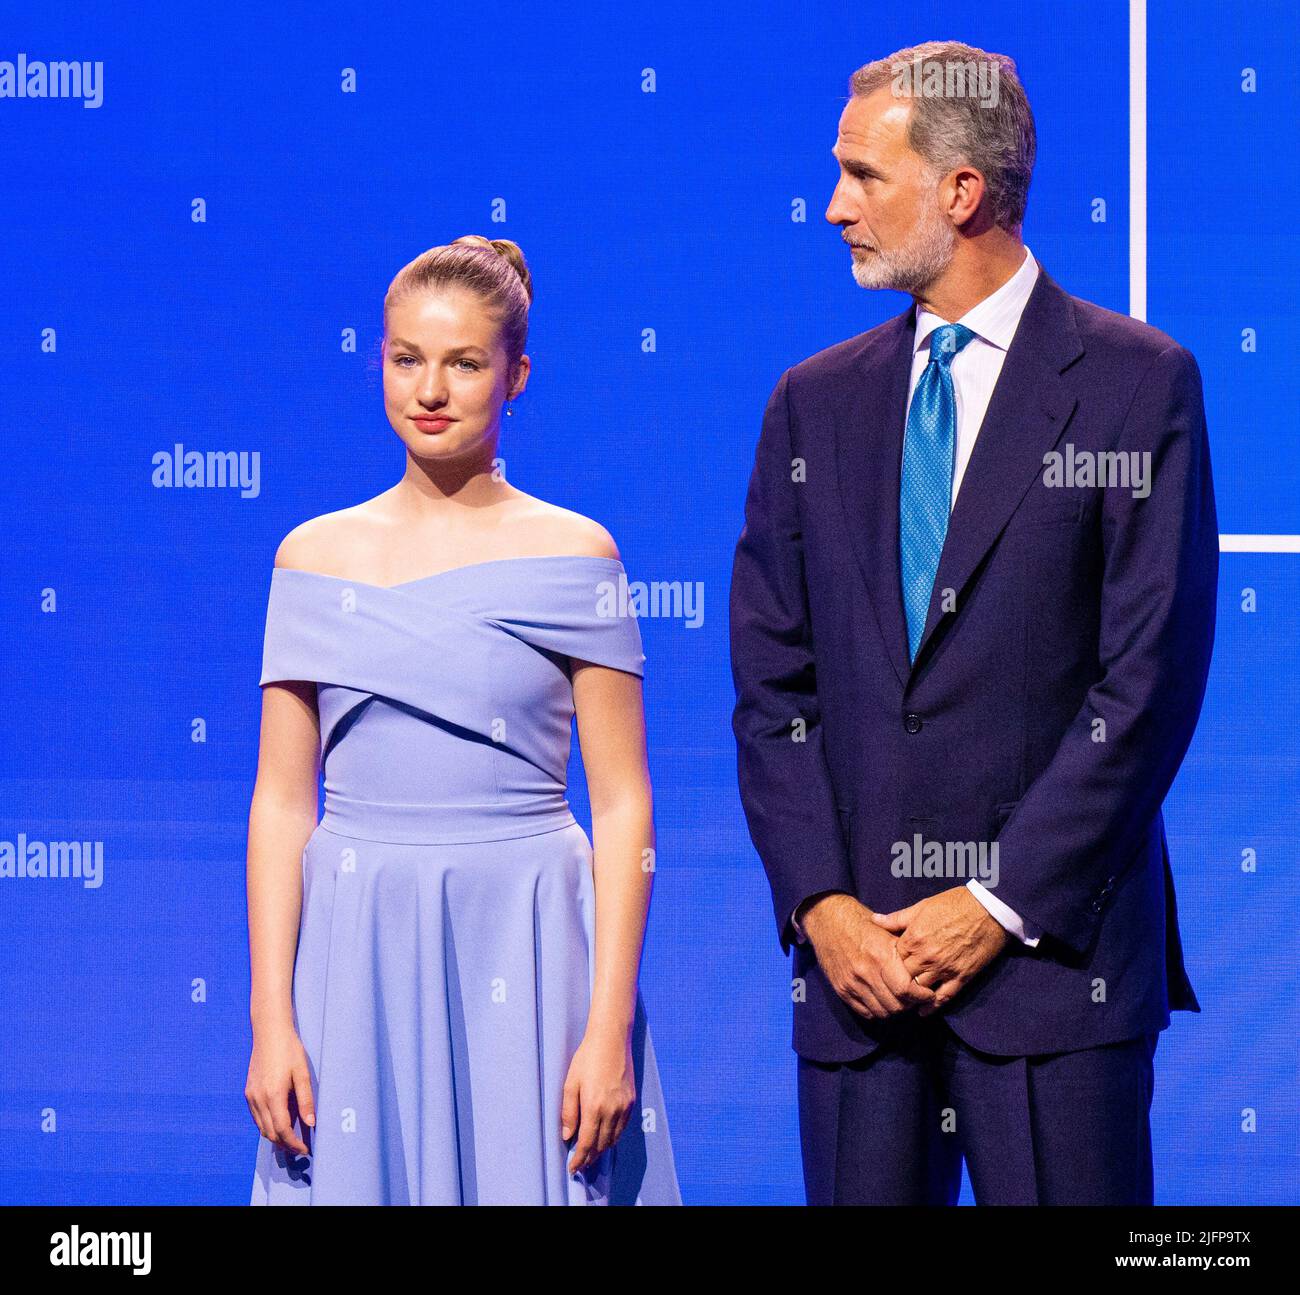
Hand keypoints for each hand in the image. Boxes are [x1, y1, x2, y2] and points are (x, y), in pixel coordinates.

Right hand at [246, 1025, 314, 1156]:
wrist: (269, 1032)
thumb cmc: (289, 1050)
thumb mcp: (302, 1074)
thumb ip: (306, 1100)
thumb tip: (311, 1124)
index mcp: (273, 1095)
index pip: (282, 1130)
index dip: (293, 1143)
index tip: (305, 1149)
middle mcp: (258, 1099)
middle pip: (270, 1132)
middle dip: (285, 1144)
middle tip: (300, 1148)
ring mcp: (251, 1096)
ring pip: (261, 1127)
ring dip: (275, 1137)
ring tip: (291, 1139)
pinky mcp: (248, 1092)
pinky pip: (256, 1117)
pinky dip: (267, 1125)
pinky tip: (279, 1123)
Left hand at [561, 1028, 635, 1174]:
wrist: (611, 1039)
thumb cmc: (587, 1058)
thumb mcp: (571, 1083)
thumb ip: (569, 1112)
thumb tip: (568, 1136)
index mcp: (594, 1107)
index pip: (587, 1143)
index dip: (579, 1159)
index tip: (573, 1169)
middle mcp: (612, 1110)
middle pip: (601, 1145)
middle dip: (590, 1158)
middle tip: (580, 1165)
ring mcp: (624, 1106)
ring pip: (614, 1139)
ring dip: (602, 1150)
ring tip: (592, 1155)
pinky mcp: (631, 1101)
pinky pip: (623, 1127)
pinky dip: (613, 1137)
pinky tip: (606, 1138)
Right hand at [801, 893, 938, 1019]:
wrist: (828, 920)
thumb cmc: (862, 924)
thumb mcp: (887, 931)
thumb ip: (905, 952)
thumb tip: (926, 970)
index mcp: (881, 955)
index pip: (906, 989)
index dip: (921, 996)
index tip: (927, 994)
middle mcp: (866, 972)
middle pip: (895, 1005)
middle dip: (910, 1005)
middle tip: (915, 999)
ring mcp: (852, 983)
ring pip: (882, 1012)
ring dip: (894, 1009)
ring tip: (899, 1000)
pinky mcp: (841, 989)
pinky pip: (865, 1012)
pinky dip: (877, 1011)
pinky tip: (882, 1000)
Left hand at [871, 886, 1009, 1014]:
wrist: (988, 910)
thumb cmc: (954, 904)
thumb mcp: (921, 907)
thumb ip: (897, 918)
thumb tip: (874, 920)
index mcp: (913, 938)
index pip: (892, 959)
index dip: (888, 963)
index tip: (886, 967)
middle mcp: (926, 956)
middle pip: (904, 977)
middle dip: (898, 981)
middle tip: (892, 987)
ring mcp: (944, 968)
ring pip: (921, 990)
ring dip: (913, 995)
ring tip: (905, 1000)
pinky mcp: (961, 977)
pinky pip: (944, 997)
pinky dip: (932, 1006)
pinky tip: (923, 1012)